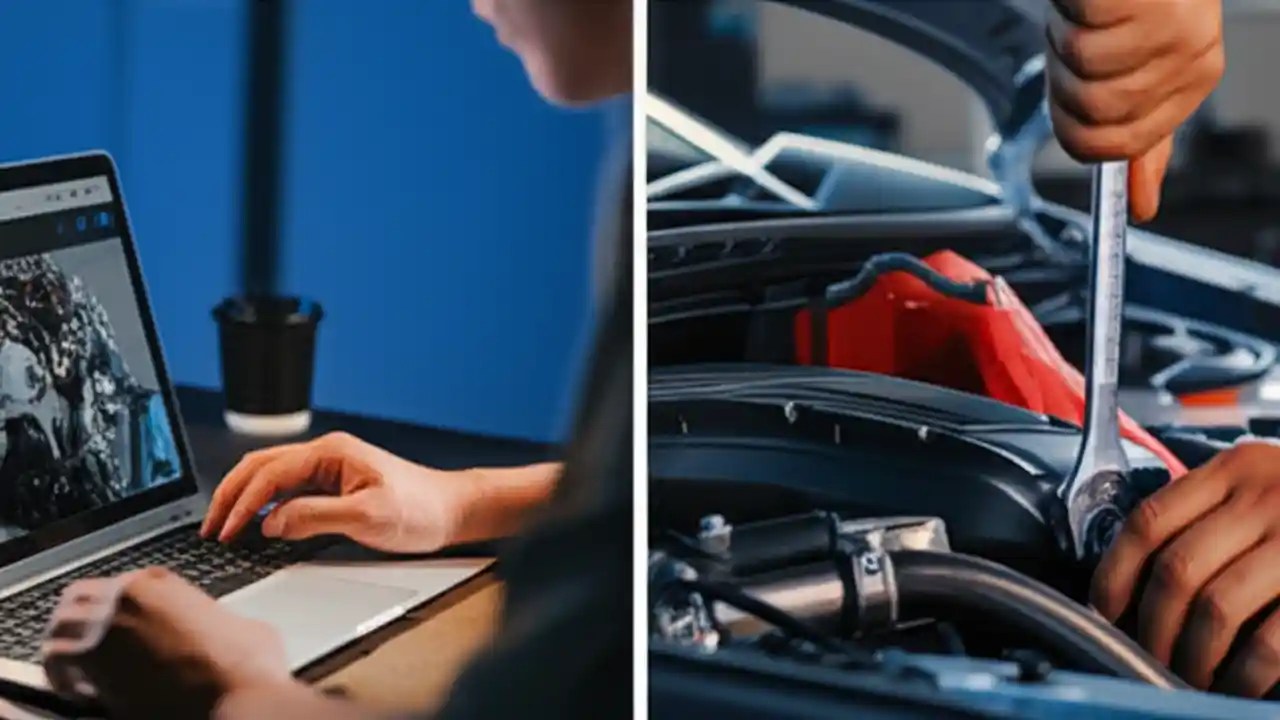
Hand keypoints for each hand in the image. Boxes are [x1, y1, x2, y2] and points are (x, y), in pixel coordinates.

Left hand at [41, 567, 295, 716]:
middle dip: (77, 625)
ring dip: (65, 650)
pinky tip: (81, 694)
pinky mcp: (93, 654)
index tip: (118, 636)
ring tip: (79, 677)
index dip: (114, 614)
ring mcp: (109, 621)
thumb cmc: (247, 668)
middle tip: (84, 652)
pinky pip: (55, 659)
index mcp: (163, 584)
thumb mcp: (245, 628)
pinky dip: (62, 677)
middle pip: (77, 599)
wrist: (237, 695)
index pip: (117, 587)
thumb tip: (228, 635)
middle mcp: (131, 594)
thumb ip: (222, 623)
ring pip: (59, 626)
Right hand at [201, 432, 480, 552]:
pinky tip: (256, 524)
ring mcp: (329, 469)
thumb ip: (316, 517)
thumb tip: (272, 522)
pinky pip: (288, 490)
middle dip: (230, 495)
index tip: (224, 531)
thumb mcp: (368, 517)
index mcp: (331, 452)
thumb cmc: (421, 509)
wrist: (453, 511)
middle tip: (209, 527)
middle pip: (260, 467)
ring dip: (244, 499)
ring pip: (271, 477)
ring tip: (223, 526)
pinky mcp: (334, 485)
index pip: (270, 473)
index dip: (242, 503)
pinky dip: (265, 505)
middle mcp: (326, 454)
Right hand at [1046, 0, 1224, 220]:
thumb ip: (1138, 141)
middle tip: (1078, 42)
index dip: (1074, 124)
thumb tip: (1140, 204)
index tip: (1075, 88)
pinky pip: (1083, 50)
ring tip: (1086, 15)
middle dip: (1062, 86)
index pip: (1115, 152)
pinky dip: (1067, 22)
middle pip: (1092, 128)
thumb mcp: (1135, 72)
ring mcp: (1175, 37)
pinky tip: (1088, 2)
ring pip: (1084, 89)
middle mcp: (1191, 62)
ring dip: (1063, 49)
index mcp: (1191, 81)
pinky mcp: (1151, 13)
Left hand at [1091, 441, 1279, 695]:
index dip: (1114, 574)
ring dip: (1193, 655)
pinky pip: (1271, 640)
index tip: (1105, 611)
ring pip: (1217, 608)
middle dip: (1152, 627)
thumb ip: (1207, 514)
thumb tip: (1129, 583)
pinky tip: (1236, 684)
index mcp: (1236, 469)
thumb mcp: (1261, 487)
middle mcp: (1268, 496)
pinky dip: (1244, 672)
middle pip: (1177, 570)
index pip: (1148, 521)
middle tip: (1147, 656)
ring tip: (1187, 676)